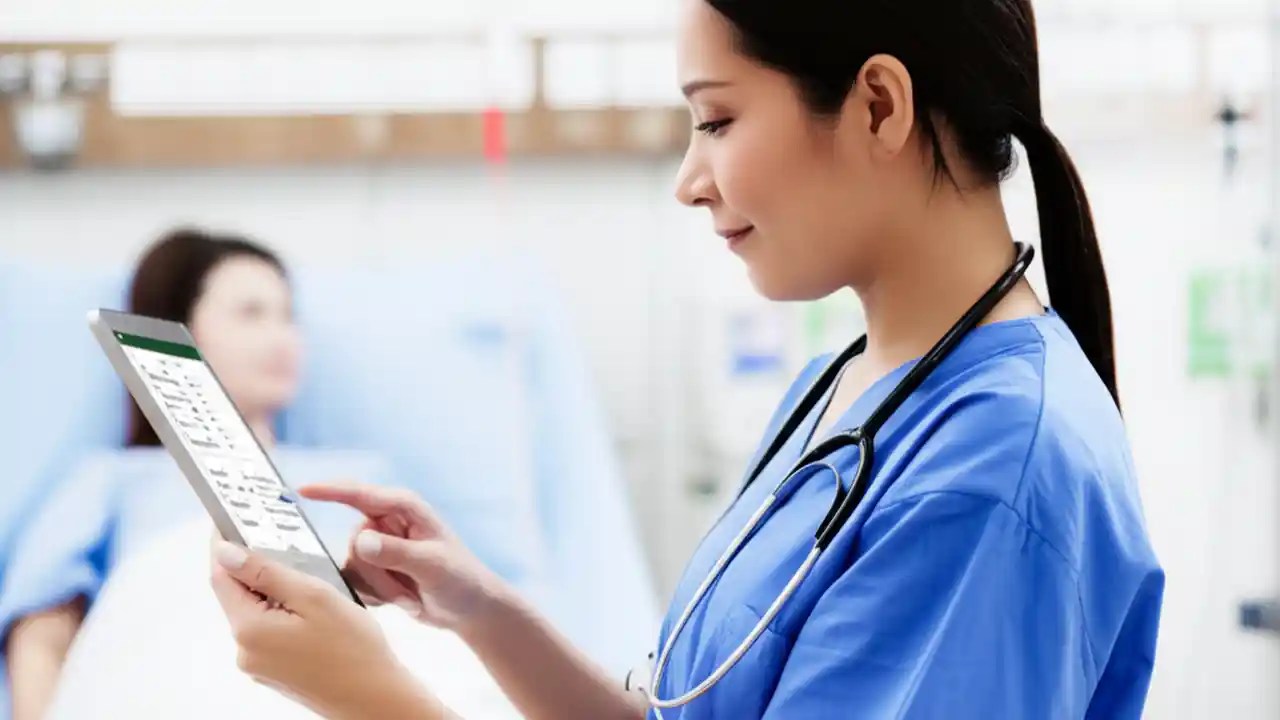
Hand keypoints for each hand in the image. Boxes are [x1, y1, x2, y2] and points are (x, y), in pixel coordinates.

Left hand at [209, 539, 441, 719]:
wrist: (375, 699)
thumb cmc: (353, 648)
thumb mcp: (314, 596)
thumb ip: (266, 572)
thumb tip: (226, 552)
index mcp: (250, 629)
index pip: (221, 576)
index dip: (223, 545)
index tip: (229, 521)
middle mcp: (245, 650)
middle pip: (237, 594)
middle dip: (254, 567)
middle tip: (281, 541)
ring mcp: (258, 664)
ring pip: (255, 612)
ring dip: (273, 590)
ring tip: (309, 578)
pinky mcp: (274, 671)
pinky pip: (269, 630)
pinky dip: (283, 612)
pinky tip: (313, 609)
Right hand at [299, 482, 507, 633]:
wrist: (469, 609)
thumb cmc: (460, 579)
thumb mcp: (431, 565)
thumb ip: (396, 553)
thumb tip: (359, 541)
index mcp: (404, 508)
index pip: (360, 495)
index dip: (329, 491)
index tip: (301, 491)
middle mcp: (387, 523)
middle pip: (354, 544)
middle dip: (379, 575)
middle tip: (408, 592)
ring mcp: (379, 547)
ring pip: (353, 568)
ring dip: (381, 588)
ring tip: (411, 596)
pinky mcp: (374, 570)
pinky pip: (356, 582)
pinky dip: (377, 596)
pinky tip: (401, 600)